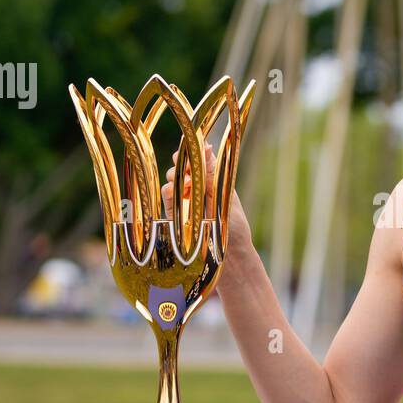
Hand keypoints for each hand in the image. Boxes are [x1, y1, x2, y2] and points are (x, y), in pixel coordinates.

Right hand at [161, 139, 253, 286]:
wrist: (230, 258)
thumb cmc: (235, 228)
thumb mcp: (225, 197)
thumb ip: (212, 175)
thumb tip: (206, 147)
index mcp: (213, 182)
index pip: (200, 161)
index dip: (192, 151)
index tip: (189, 144)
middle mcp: (198, 190)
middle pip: (183, 168)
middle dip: (181, 162)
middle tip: (181, 161)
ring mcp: (185, 202)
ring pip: (173, 181)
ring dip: (174, 176)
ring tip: (182, 180)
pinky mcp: (175, 215)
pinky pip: (167, 197)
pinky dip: (168, 190)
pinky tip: (174, 189)